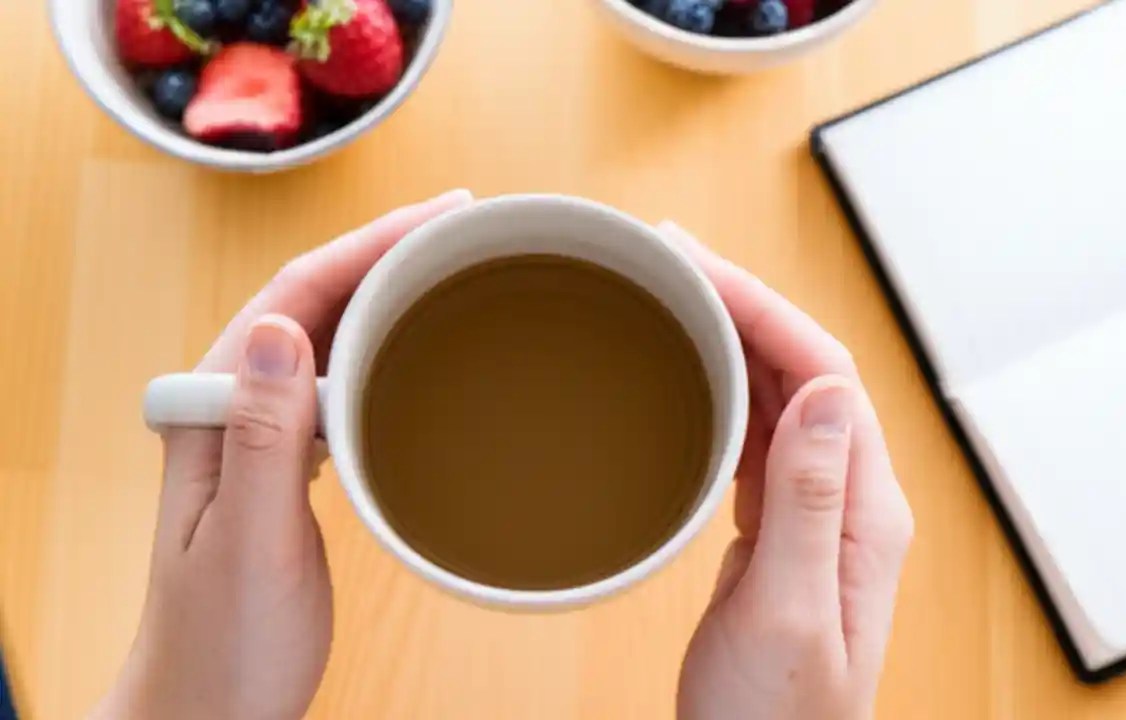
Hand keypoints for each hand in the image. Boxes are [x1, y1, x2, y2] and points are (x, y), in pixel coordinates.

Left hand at [94, 190, 473, 719]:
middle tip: (465, 227)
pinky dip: (386, 349)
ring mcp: (263, 434)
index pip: (289, 298)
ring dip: (388, 294)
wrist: (210, 707)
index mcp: (212, 413)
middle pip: (313, 302)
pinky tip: (419, 346)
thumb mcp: (248, 544)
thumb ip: (261, 439)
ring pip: (331, 336)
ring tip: (452, 267)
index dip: (364, 246)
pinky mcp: (293, 462)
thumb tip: (279, 328)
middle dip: (386, 252)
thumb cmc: (221, 644)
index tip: (435, 217)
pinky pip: (342, 381)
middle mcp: (233, 409)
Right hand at [664, 223, 913, 719]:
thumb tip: (831, 388)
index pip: (824, 373)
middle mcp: (849, 499)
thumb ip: (811, 500)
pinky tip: (692, 372)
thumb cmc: (776, 719)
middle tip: (670, 258)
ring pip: (779, 396)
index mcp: (864, 509)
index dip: (763, 307)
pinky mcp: (779, 531)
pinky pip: (755, 437)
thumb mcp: (790, 611)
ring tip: (676, 293)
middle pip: (803, 370)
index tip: (698, 265)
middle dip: (742, 303)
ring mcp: (816, 513)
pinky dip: (723, 390)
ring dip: (732, 337)